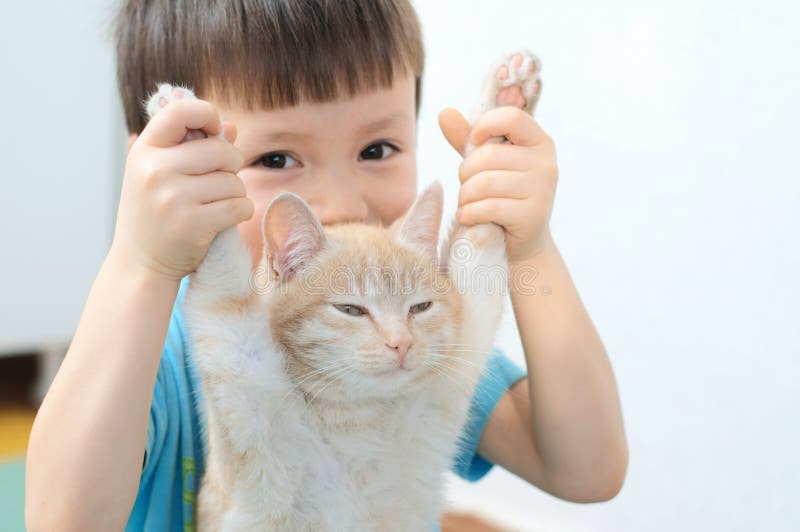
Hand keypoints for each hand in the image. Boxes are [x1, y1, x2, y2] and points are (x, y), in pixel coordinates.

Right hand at [111, 98, 253, 280]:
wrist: (140, 264)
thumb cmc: (154, 213)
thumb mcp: (160, 174)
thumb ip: (192, 146)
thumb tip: (231, 127)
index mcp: (144, 150)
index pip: (181, 111)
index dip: (208, 115)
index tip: (215, 132)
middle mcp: (155, 170)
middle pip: (221, 150)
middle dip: (232, 164)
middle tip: (219, 180)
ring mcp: (173, 198)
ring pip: (234, 181)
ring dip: (235, 193)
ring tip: (215, 204)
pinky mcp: (193, 224)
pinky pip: (240, 206)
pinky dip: (241, 211)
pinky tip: (224, 218)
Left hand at [438, 106, 557, 263]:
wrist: (522, 242)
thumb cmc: (502, 195)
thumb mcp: (485, 164)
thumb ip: (467, 138)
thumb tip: (444, 112)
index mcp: (539, 141)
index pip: (511, 117)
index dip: (484, 126)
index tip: (473, 143)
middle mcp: (546, 163)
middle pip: (488, 156)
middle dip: (465, 174)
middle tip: (467, 187)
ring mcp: (543, 190)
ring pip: (484, 183)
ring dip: (464, 196)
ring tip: (466, 204)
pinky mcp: (533, 216)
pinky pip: (488, 207)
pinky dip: (469, 213)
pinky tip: (467, 217)